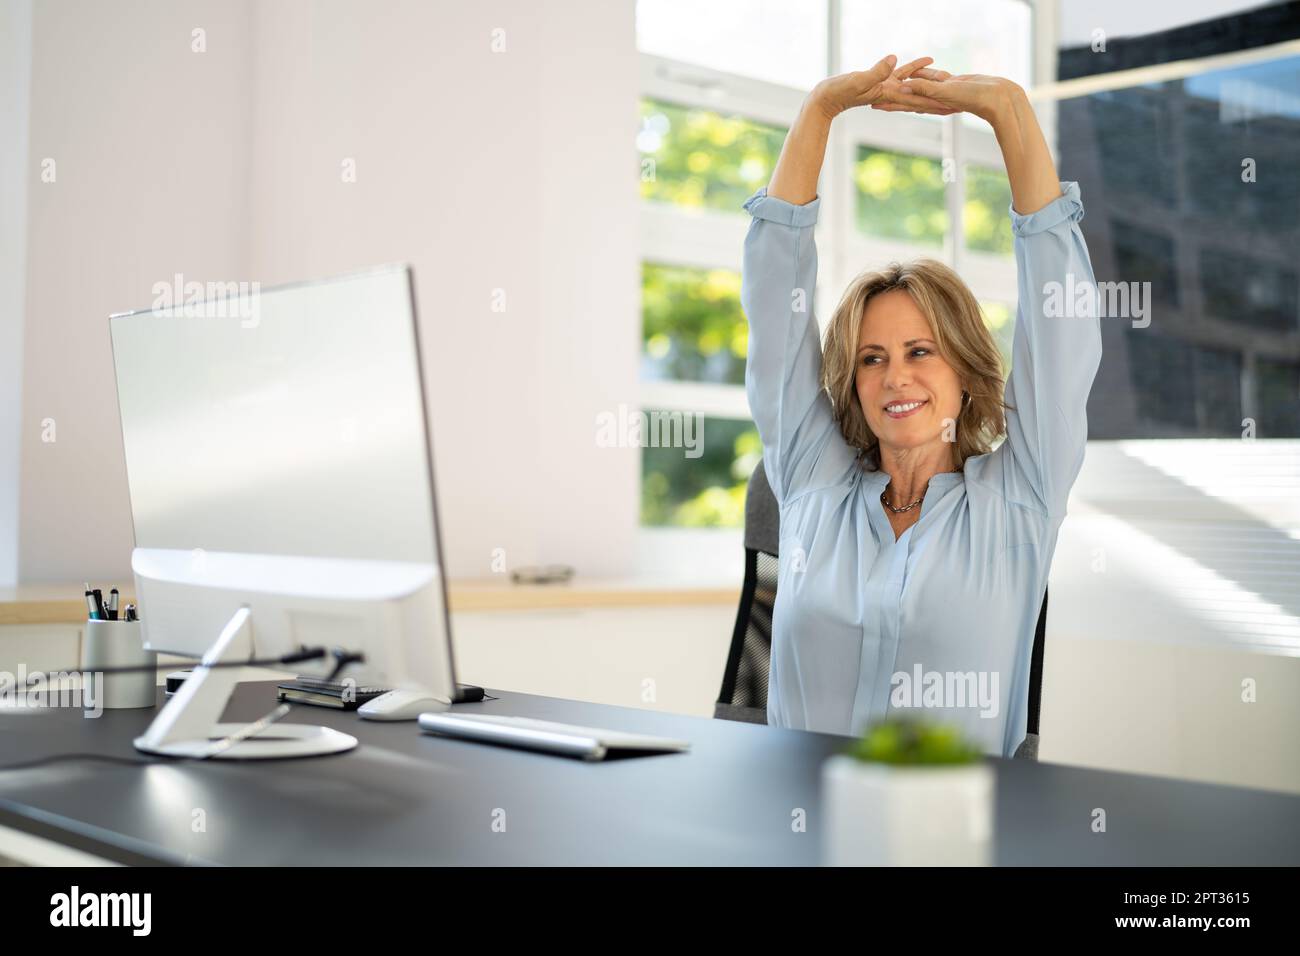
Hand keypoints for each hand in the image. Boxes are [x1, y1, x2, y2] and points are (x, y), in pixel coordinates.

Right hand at [811, 55, 958, 120]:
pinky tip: (929, 61)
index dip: (937, 100)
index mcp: (890, 94)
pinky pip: (904, 73)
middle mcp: (892, 93)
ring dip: (933, 83)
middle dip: (942, 98)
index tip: (956, 104)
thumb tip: (894, 59)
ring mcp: (887, 87)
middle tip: (963, 98)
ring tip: (952, 78)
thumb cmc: (838, 92)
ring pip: (917, 84)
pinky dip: (916, 68)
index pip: (919, 99)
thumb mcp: (857, 80)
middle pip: (923, 97)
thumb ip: (876, 71)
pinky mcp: (881, 79)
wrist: (824, 99)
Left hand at [874, 70, 1021, 123]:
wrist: (996, 97)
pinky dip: (924, 73)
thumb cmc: (973, 98)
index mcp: (930, 104)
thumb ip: (925, 88)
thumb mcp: (946, 91)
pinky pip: (934, 78)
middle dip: (892, 94)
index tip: (872, 103)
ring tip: (891, 79)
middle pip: (908, 96)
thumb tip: (903, 86)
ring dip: (906, 81)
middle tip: (875, 92)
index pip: (904, 104)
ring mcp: (943, 92)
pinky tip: (915, 70)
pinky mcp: (952, 83)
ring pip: (920, 85)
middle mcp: (934, 100)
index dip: (889, 103)